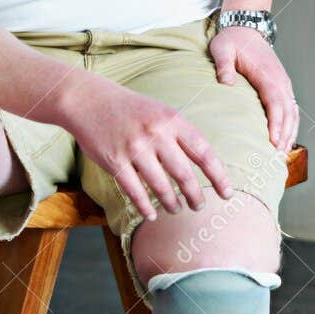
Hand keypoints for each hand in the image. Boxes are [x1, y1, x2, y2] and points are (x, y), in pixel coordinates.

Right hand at [55, 71, 234, 220]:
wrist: (88, 99)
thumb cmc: (128, 108)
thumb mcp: (160, 111)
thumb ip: (179, 134)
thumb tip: (202, 163)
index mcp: (172, 120)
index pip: (204, 153)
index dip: (218, 176)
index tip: (226, 194)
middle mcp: (156, 134)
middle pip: (184, 175)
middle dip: (195, 196)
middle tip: (199, 206)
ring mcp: (134, 148)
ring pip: (161, 186)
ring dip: (172, 203)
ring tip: (176, 209)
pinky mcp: (114, 161)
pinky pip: (134, 191)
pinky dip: (145, 206)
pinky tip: (150, 214)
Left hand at [209, 25, 298, 153]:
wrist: (245, 28)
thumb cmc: (233, 40)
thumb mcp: (222, 48)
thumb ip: (224, 65)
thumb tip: (226, 82)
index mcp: (267, 74)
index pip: (275, 102)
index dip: (276, 123)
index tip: (274, 141)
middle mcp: (280, 81)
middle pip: (288, 113)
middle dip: (284, 136)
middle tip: (276, 158)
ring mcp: (283, 84)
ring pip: (293, 114)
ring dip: (290, 134)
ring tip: (282, 156)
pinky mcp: (282, 88)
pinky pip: (291, 110)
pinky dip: (291, 127)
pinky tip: (285, 142)